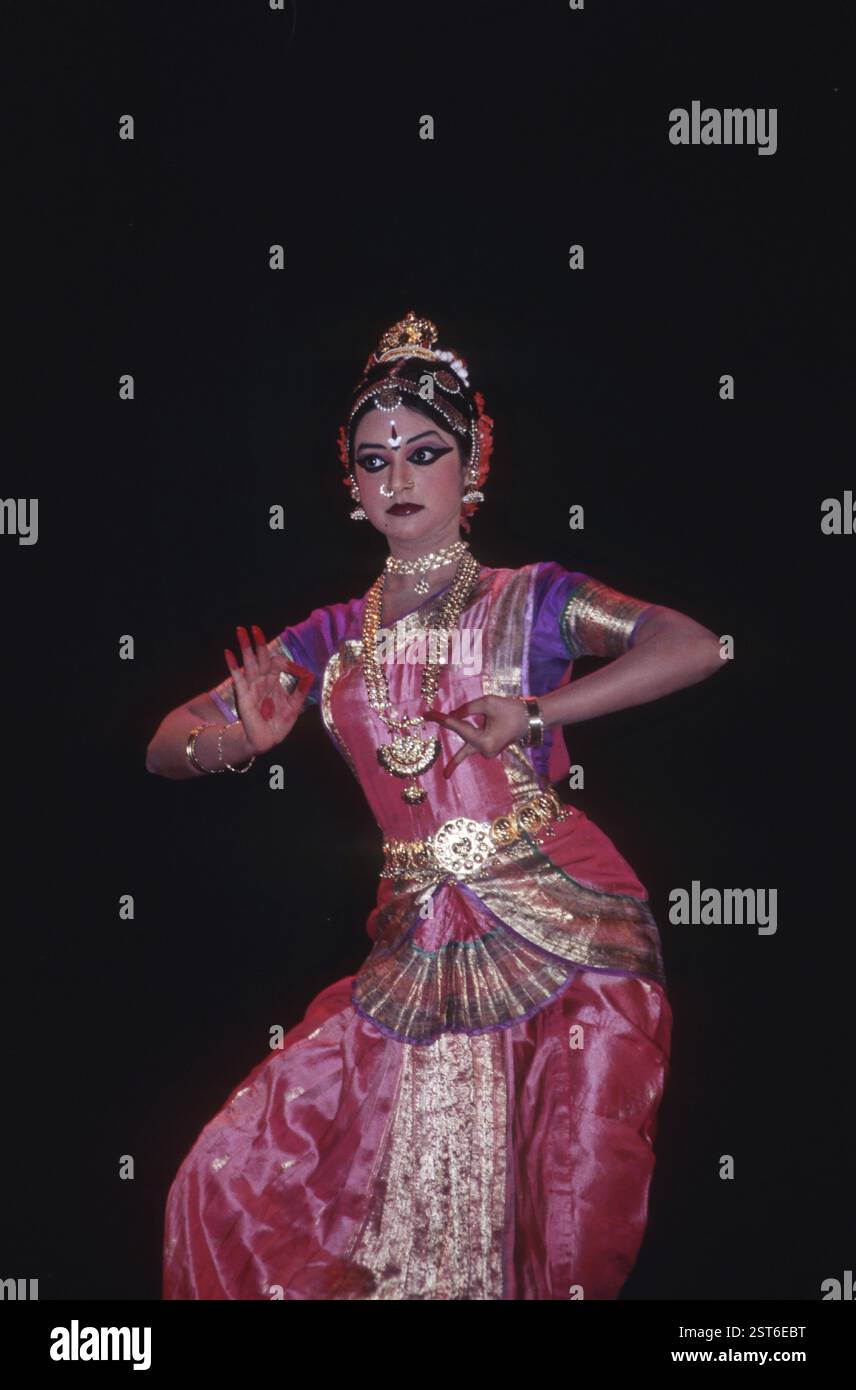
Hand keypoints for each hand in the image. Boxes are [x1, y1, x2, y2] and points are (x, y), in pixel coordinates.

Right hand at [224, 624, 313, 755]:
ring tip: (240, 630)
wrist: (267, 740)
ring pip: (248, 662)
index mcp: (274, 681)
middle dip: (257, 642)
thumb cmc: (280, 723)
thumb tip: (311, 675)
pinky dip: (232, 665)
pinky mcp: (243, 695)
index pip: (276, 662)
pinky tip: (227, 652)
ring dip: (244, 646)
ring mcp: (252, 686)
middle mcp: (262, 680)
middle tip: (254, 627)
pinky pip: (237, 677)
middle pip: (260, 656)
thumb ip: (301, 690)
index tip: (297, 670)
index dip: (285, 661)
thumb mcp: (295, 706)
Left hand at [423, 695, 532, 777]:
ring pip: (466, 745)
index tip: (427, 714)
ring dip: (458, 737)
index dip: (442, 719)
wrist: (529, 719)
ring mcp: (487, 752)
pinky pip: (472, 745)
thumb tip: (451, 716)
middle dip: (447, 748)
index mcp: (485, 741)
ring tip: (444, 755)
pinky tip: (454, 760)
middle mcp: (485, 751)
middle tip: (437, 761)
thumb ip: (467, 709)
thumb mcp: (488, 703)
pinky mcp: (488, 750)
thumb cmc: (510, 709)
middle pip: (462, 744)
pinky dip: (466, 739)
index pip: (459, 728)